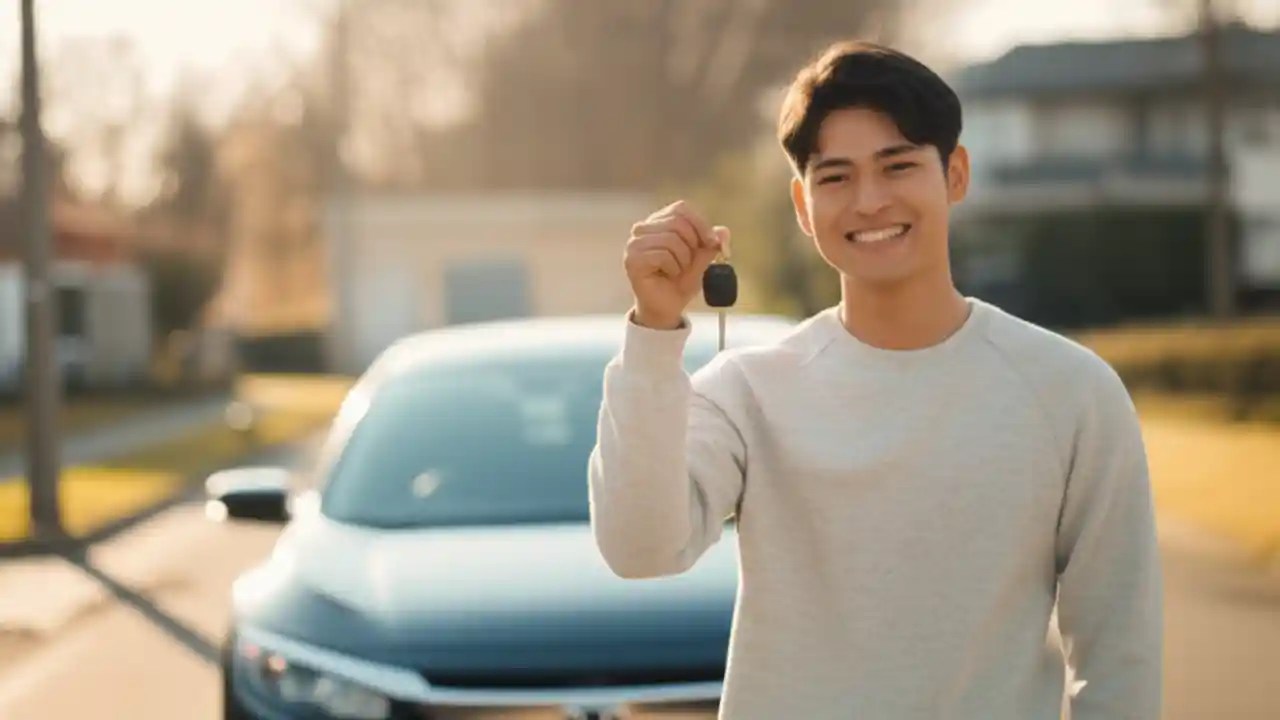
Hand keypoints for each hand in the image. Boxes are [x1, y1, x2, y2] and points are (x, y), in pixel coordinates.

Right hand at [623, 200, 728, 329]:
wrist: (667, 307)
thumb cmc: (681, 281)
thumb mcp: (702, 259)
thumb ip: (712, 243)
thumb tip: (723, 231)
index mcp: (659, 222)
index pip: (681, 208)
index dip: (700, 223)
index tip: (711, 242)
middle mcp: (643, 228)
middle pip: (677, 222)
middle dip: (692, 245)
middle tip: (688, 263)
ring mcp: (634, 243)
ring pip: (670, 239)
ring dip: (682, 259)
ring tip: (676, 270)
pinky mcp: (632, 260)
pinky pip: (662, 255)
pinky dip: (673, 268)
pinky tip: (667, 275)